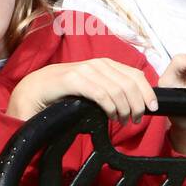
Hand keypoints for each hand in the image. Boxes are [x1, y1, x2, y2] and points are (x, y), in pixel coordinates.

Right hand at [7, 59, 157, 123]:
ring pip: (118, 89)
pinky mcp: (73, 80)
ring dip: (124, 108)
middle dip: (138, 104)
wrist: (33, 91)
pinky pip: (100, 94)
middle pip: (130, 83)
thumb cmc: (64, 94)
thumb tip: (133, 103)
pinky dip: (109, 107)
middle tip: (135, 120)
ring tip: (121, 121)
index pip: (135, 75)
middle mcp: (97, 64)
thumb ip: (110, 91)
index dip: (147, 92)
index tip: (153, 109)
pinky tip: (109, 117)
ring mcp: (85, 70)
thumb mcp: (92, 90)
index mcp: (105, 65)